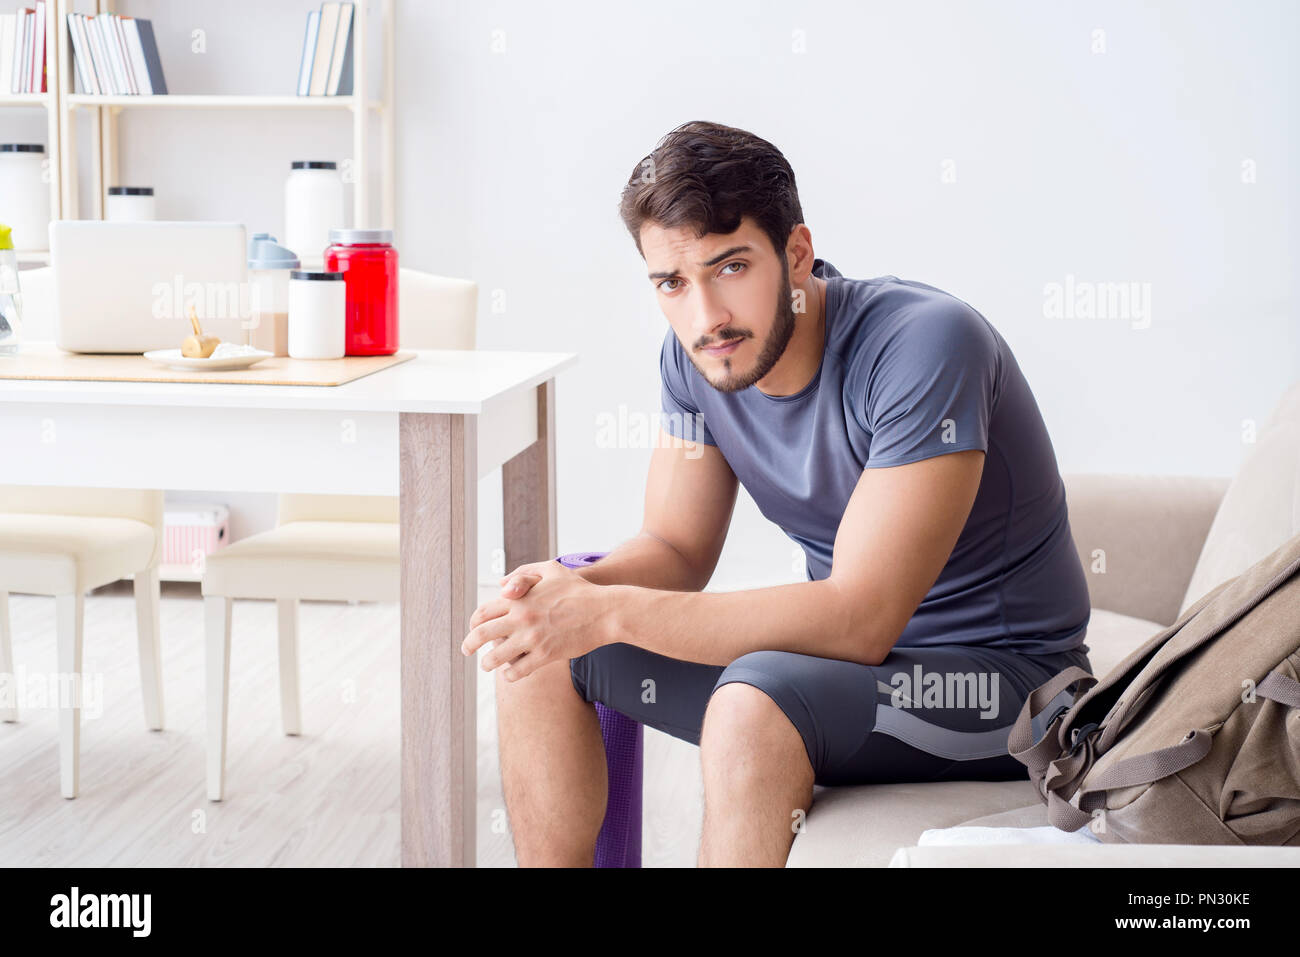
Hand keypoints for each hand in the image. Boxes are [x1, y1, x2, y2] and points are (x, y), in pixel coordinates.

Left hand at [461, 560, 609, 681]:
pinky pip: (518, 671)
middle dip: (469, 645)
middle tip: (466, 651)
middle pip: (481, 635)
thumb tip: (501, 585)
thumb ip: (523, 573)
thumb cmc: (579, 590)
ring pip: (496, 657)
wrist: (605, 611)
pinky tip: (510, 673)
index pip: (483, 613)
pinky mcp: (545, 655)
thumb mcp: (551, 569)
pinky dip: (510, 675)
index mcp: (519, 598)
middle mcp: (521, 618)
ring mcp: (532, 638)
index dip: (473, 623)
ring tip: (487, 666)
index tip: (472, 630)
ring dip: (487, 664)